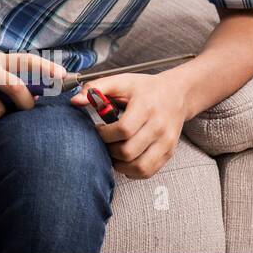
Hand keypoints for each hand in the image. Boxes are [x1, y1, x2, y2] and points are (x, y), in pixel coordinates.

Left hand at [70, 71, 188, 178]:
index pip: (124, 130)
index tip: (98, 129)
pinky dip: (132, 171)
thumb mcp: (121, 81)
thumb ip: (96, 88)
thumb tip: (75, 101)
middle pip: (129, 151)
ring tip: (112, 152)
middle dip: (109, 150)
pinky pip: (149, 171)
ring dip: (120, 165)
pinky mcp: (169, 153)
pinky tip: (124, 159)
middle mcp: (159, 127)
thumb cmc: (145, 88)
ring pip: (139, 167)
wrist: (177, 94)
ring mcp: (166, 142)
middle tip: (104, 142)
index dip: (105, 134)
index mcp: (146, 107)